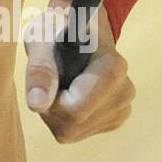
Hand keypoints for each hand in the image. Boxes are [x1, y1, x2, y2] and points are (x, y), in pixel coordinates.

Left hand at [22, 0, 133, 141]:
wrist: (79, 30)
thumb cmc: (56, 29)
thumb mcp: (41, 39)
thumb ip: (40, 70)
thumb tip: (36, 104)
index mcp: (112, 69)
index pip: (74, 112)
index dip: (51, 101)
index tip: (48, 77)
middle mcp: (124, 92)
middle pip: (73, 126)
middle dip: (52, 108)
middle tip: (52, 79)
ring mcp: (123, 108)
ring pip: (74, 131)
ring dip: (58, 112)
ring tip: (62, 82)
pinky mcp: (116, 118)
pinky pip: (78, 131)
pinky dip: (67, 117)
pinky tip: (71, 93)